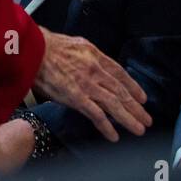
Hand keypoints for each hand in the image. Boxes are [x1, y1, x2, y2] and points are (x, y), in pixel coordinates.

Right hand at [33, 28, 150, 140]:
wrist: (33, 51)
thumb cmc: (49, 47)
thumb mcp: (76, 45)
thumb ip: (89, 58)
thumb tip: (96, 68)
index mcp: (96, 56)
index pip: (120, 74)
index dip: (133, 87)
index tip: (142, 98)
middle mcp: (95, 71)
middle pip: (121, 92)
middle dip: (136, 107)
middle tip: (146, 119)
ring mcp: (87, 85)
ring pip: (114, 104)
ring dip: (128, 118)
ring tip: (139, 129)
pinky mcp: (76, 97)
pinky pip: (96, 115)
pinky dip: (107, 126)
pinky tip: (114, 135)